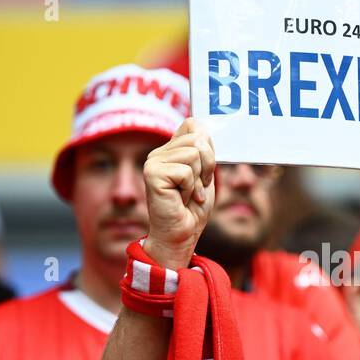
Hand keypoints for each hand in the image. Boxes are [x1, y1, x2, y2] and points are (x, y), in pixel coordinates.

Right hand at [142, 119, 215, 269]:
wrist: (182, 235)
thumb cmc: (193, 209)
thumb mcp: (205, 174)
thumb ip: (204, 150)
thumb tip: (201, 127)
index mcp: (170, 150)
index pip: (193, 124)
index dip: (207, 146)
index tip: (204, 171)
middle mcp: (158, 153)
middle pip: (198, 138)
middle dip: (208, 166)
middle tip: (197, 187)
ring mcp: (153, 162)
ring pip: (194, 154)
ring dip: (199, 179)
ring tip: (189, 194)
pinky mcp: (152, 174)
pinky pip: (186, 171)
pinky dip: (191, 188)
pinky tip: (181, 200)